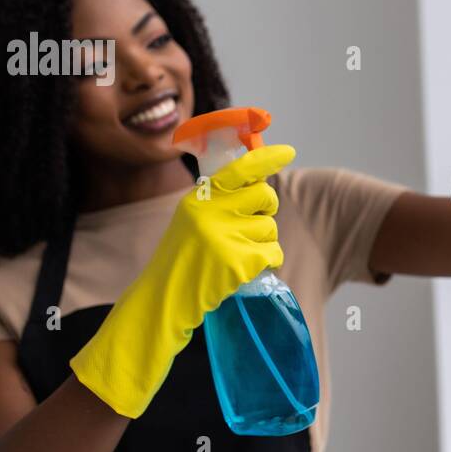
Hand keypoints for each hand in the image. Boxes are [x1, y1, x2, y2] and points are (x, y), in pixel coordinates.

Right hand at [69, 144, 295, 417]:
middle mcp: (210, 212)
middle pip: (265, 197)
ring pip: (270, 228)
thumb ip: (218, 204)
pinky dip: (268, 262)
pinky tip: (248, 270)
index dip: (266, 158)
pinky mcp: (236, 262)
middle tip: (253, 225)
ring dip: (264, 243)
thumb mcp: (192, 222)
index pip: (238, 169)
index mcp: (199, 198)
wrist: (162, 301)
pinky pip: (272, 253)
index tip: (288, 151)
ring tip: (239, 255)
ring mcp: (223, 237)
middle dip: (266, 210)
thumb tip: (259, 187)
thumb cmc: (181, 262)